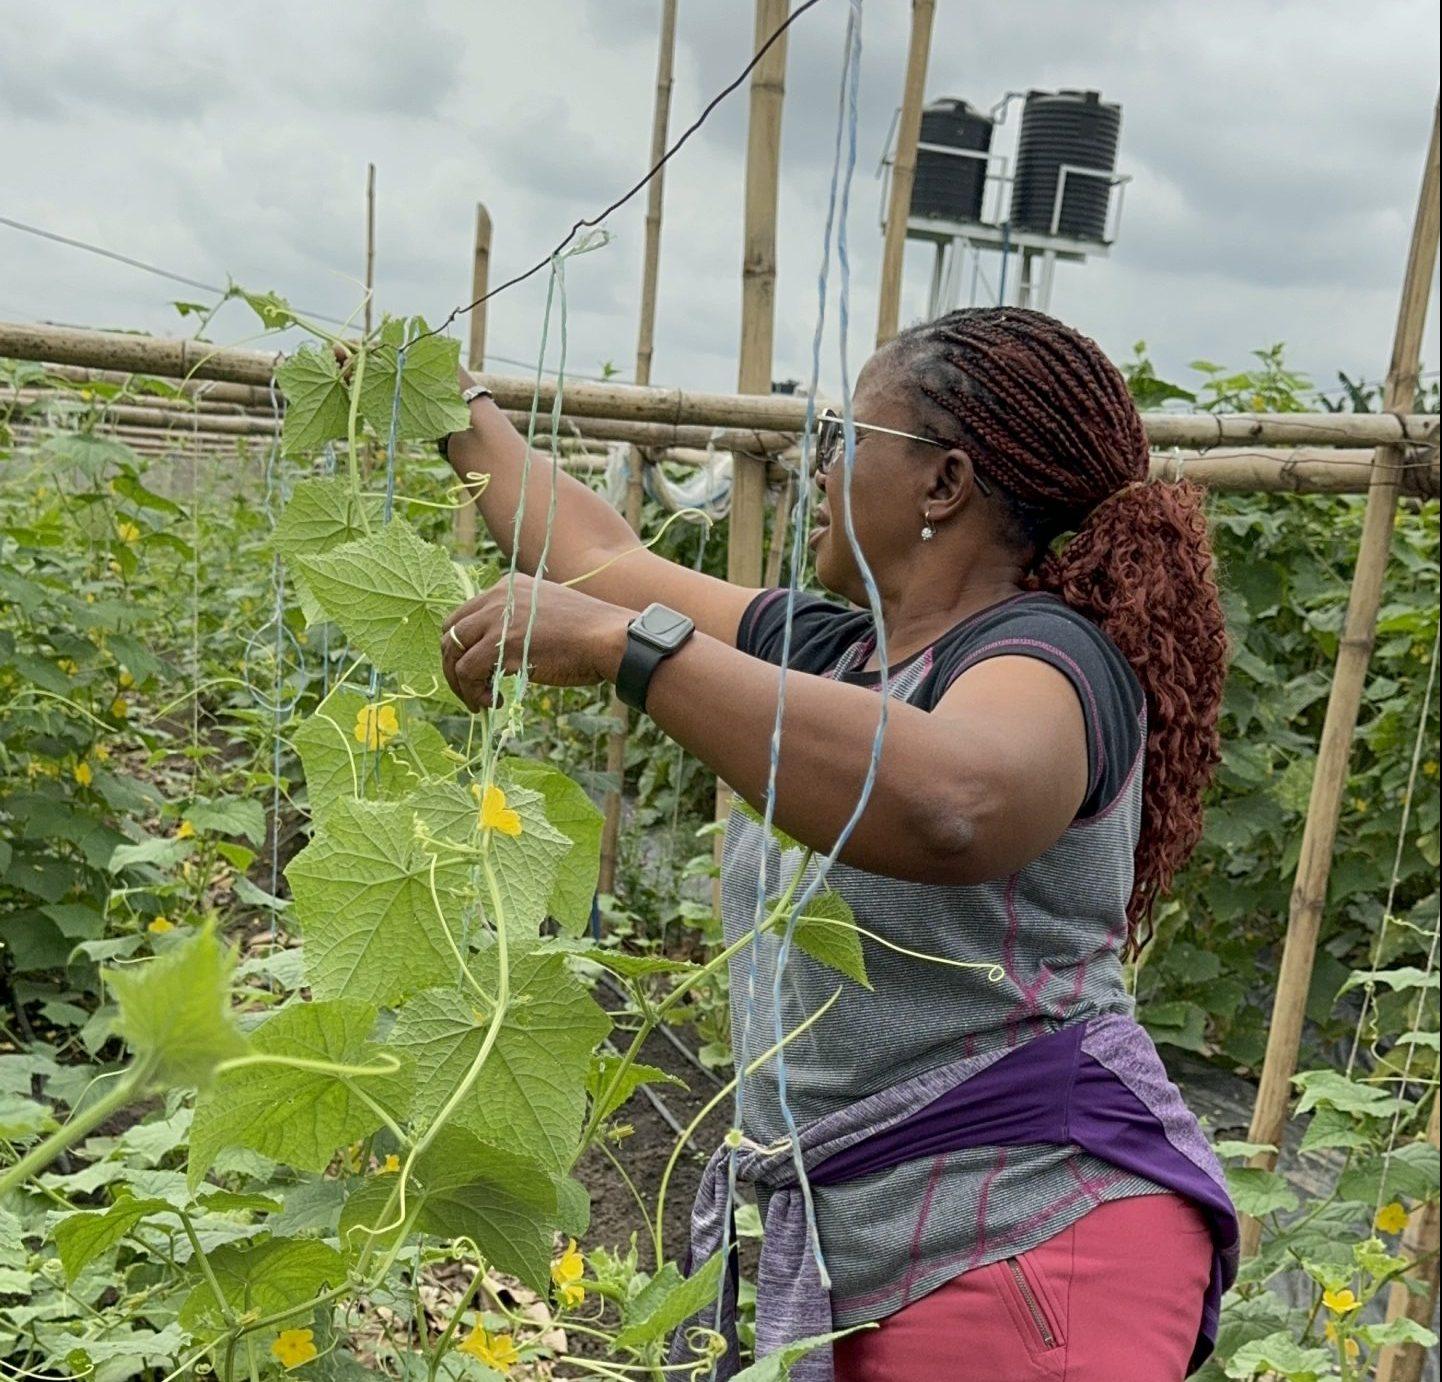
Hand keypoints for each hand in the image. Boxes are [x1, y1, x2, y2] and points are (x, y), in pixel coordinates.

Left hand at [440, 574, 629, 711]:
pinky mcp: (501, 644)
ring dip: (460, 683)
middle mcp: (497, 597)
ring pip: (453, 653)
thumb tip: (501, 650)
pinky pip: (467, 671)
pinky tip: (492, 701)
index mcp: (507, 586)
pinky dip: (473, 691)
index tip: (475, 670)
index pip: (465, 615)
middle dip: (453, 665)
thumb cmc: (589, 632)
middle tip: (469, 689)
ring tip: (479, 702)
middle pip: (450, 632)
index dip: (463, 647)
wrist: (608, 638)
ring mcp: (497, 619)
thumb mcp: (548, 613)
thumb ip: (520, 621)